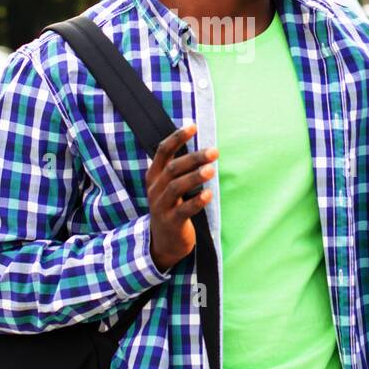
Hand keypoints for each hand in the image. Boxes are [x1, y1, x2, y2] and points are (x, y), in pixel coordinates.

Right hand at [146, 123, 217, 271]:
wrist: (164, 242)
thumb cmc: (172, 207)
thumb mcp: (169, 186)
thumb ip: (179, 168)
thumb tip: (200, 143)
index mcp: (154, 176)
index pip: (162, 151)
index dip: (176, 138)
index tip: (193, 126)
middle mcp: (155, 189)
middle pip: (172, 168)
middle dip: (193, 158)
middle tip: (214, 152)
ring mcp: (161, 206)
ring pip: (176, 187)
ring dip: (194, 177)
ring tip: (211, 170)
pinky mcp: (171, 223)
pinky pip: (183, 211)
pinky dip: (196, 202)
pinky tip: (208, 195)